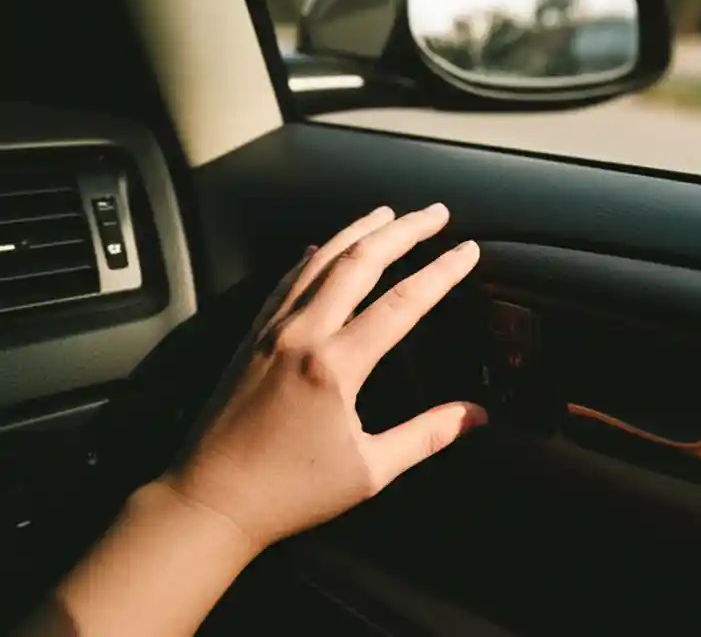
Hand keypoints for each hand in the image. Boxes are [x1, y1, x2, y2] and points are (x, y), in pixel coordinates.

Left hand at [161, 204, 486, 551]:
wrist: (210, 501)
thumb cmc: (290, 492)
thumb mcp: (371, 471)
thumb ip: (427, 436)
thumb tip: (477, 415)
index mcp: (336, 365)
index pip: (403, 302)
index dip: (441, 272)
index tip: (468, 250)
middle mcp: (303, 335)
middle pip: (360, 263)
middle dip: (402, 231)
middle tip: (435, 213)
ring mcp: (271, 332)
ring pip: (319, 262)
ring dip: (357, 232)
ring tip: (387, 213)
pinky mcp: (250, 339)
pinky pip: (285, 283)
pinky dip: (311, 259)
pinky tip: (321, 248)